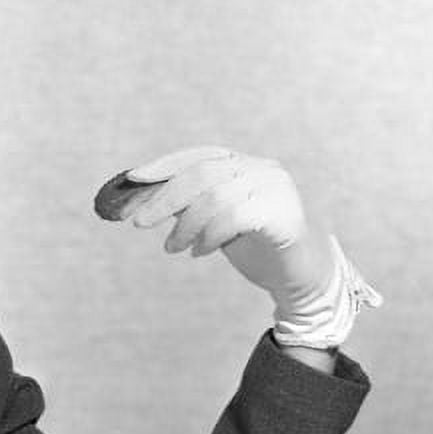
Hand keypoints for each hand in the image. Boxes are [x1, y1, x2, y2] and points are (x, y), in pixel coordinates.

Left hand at [109, 146, 378, 348]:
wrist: (300, 278)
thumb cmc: (256, 248)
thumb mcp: (215, 221)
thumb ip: (190, 206)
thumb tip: (142, 202)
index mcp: (246, 165)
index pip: (199, 156)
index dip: (164, 165)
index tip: (132, 179)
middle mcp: (262, 169)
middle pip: (202, 174)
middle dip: (164, 198)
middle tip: (139, 223)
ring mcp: (276, 189)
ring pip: (214, 196)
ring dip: (185, 225)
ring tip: (173, 247)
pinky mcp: (284, 214)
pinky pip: (234, 217)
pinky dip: (209, 235)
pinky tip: (200, 251)